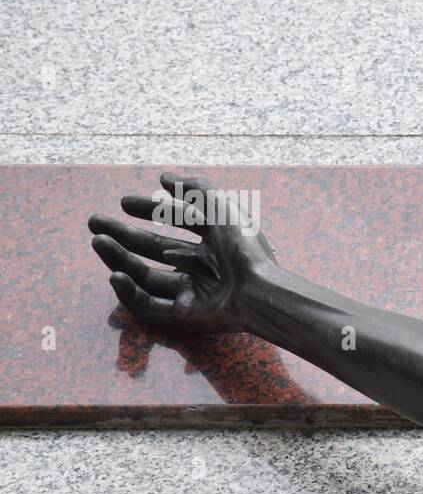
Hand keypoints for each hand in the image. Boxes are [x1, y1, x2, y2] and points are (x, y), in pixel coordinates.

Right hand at [88, 172, 279, 332]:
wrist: (258, 290)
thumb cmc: (244, 248)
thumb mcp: (221, 208)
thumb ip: (194, 189)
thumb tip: (164, 177)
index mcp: (214, 241)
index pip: (176, 221)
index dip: (150, 209)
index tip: (124, 202)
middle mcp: (202, 266)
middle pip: (154, 249)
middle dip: (123, 236)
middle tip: (94, 222)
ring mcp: (192, 292)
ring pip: (146, 277)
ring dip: (120, 259)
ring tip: (98, 241)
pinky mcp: (184, 316)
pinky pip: (150, 306)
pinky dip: (130, 293)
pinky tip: (115, 275)